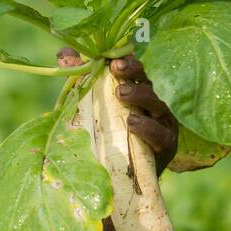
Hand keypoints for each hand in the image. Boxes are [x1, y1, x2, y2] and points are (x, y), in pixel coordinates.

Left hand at [57, 48, 178, 174]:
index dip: (128, 62)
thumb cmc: (108, 136)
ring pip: (157, 106)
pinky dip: (147, 128)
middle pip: (148, 83)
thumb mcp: (90, 105)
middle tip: (116, 69)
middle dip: (133, 73)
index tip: (113, 58)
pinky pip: (160, 135)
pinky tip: (132, 123)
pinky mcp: (166, 147)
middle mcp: (153, 106)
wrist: (121, 177)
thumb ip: (81, 78)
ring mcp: (163, 125)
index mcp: (138, 93)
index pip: (137, 72)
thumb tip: (64, 53)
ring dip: (140, 96)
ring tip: (121, 93)